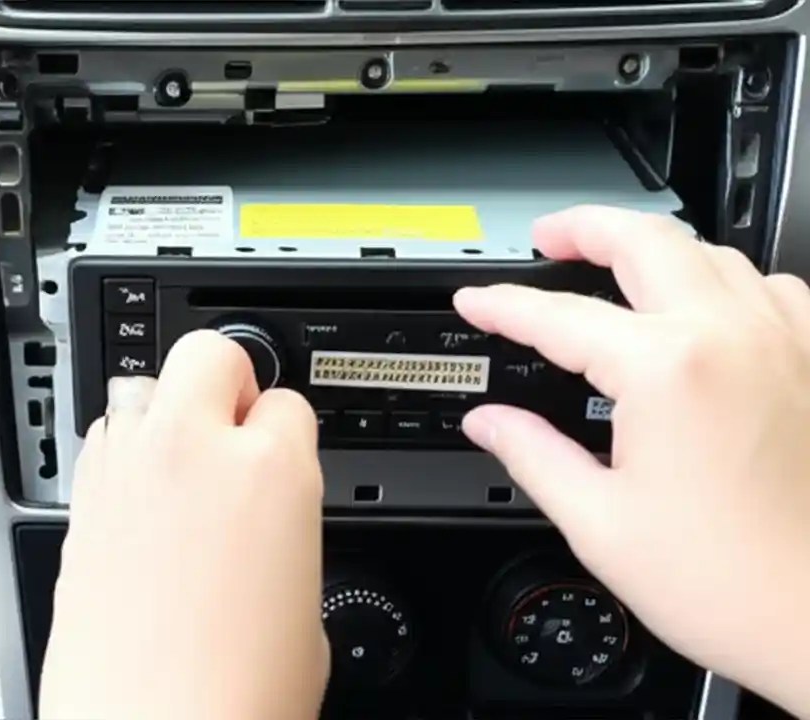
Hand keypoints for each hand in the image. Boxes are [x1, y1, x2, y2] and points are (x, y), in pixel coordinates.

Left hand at [39, 330, 328, 719]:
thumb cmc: (235, 698)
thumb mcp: (306, 605)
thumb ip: (287, 530)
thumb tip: (270, 519)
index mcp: (270, 472)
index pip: (289, 401)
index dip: (288, 431)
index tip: (282, 452)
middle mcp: (190, 452)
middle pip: (207, 352)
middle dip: (226, 381)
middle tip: (233, 427)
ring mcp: (125, 472)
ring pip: (141, 387)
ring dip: (165, 416)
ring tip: (180, 469)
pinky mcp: (78, 505)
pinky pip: (102, 442)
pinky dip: (123, 456)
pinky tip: (139, 502)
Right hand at [455, 205, 809, 717]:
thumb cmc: (735, 586)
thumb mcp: (601, 524)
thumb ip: (534, 456)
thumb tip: (492, 424)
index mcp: (668, 371)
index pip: (560, 314)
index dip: (505, 306)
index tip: (477, 303)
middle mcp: (733, 338)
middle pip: (646, 240)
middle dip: (585, 227)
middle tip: (547, 240)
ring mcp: (786, 344)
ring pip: (713, 253)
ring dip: (655, 248)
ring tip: (618, 265)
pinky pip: (772, 288)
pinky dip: (726, 280)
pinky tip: (707, 306)